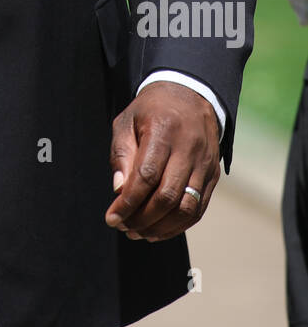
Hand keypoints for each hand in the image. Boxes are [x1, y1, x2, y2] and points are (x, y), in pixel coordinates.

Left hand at [105, 82, 219, 240]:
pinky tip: (158, 230)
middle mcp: (188, 148)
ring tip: (138, 232)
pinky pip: (198, 208)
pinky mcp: (213, 174)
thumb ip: (121, 154)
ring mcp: (205, 163)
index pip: (146, 176)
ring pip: (186, 207)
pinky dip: (178, 225)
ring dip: (161, 227)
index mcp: (164, 130)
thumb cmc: (151, 111)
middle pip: (167, 196)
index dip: (128, 202)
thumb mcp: (127, 121)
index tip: (112, 218)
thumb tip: (119, 190)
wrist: (190, 94)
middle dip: (142, 218)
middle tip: (123, 227)